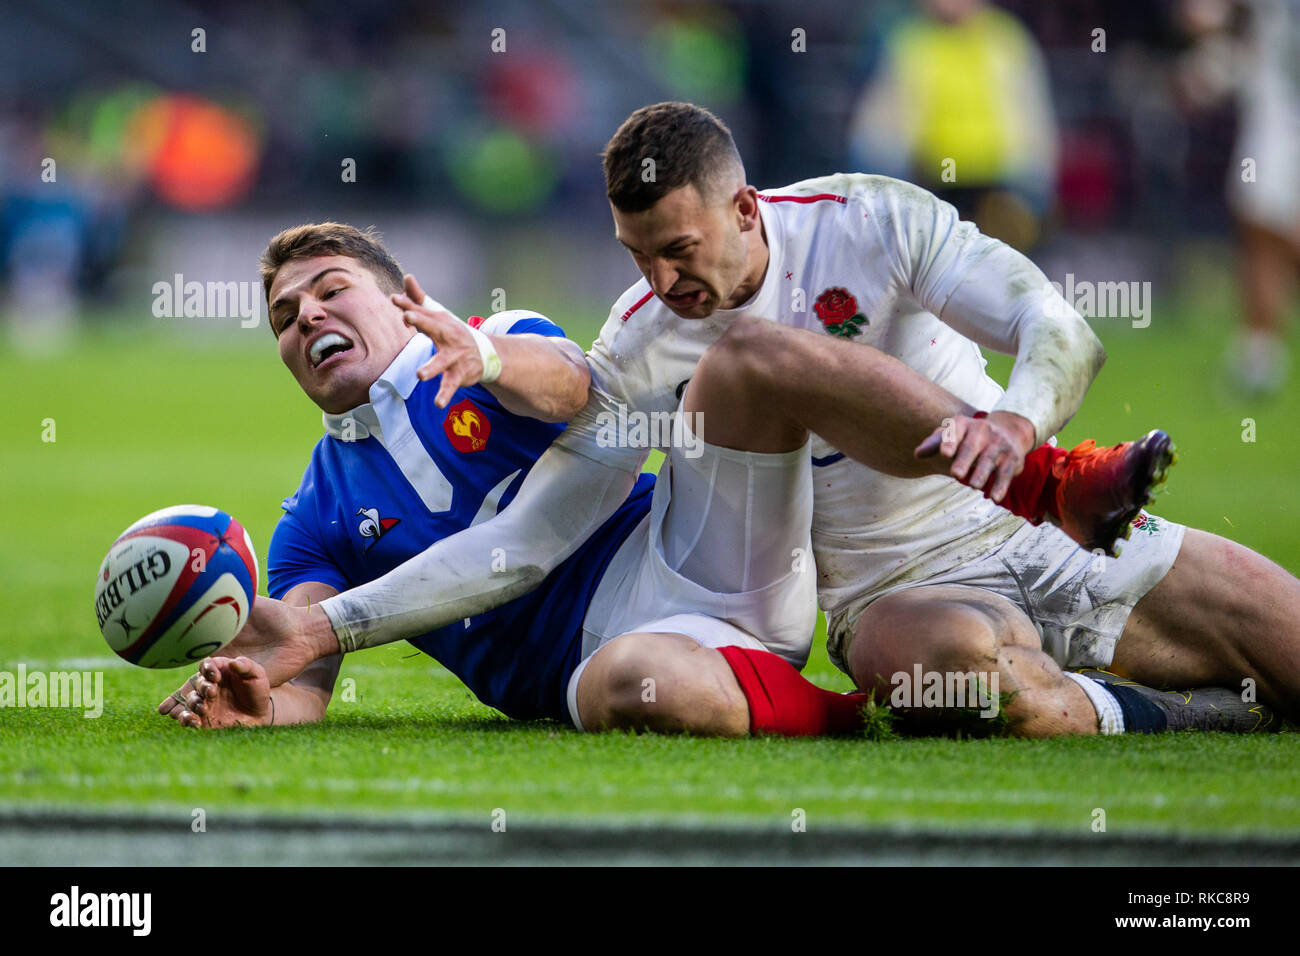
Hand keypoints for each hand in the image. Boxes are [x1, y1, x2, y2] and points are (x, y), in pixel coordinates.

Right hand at [158, 657, 271, 728]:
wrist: (260, 715)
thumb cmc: (257, 690)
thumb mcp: (256, 675)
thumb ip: (246, 666)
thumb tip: (233, 662)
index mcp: (219, 671)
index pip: (207, 665)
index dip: (208, 669)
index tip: (216, 676)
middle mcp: (208, 685)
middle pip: (198, 683)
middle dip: (203, 687)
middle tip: (212, 692)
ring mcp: (204, 702)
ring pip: (190, 700)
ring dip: (194, 703)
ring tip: (204, 708)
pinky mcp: (202, 719)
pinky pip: (187, 718)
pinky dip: (187, 719)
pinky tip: (195, 722)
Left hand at [392, 274, 486, 407]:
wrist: (487, 354)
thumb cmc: (454, 333)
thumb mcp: (439, 315)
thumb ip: (420, 299)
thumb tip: (408, 277)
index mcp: (441, 322)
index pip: (422, 312)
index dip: (409, 306)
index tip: (394, 300)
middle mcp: (449, 337)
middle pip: (434, 328)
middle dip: (422, 322)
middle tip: (407, 317)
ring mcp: (455, 356)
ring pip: (442, 362)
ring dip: (432, 368)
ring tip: (420, 375)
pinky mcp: (459, 374)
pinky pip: (450, 385)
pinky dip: (445, 395)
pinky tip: (438, 404)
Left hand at [915, 411, 1035, 501]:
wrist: (1008, 432)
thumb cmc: (969, 437)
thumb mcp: (952, 435)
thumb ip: (934, 444)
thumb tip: (918, 454)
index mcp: (963, 424)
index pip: (955, 431)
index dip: (950, 442)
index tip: (944, 454)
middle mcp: (983, 431)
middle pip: (972, 446)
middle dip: (964, 460)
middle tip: (955, 474)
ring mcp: (999, 444)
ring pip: (989, 460)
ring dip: (982, 473)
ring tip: (973, 485)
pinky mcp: (1012, 459)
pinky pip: (1005, 473)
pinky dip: (1001, 486)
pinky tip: (995, 499)